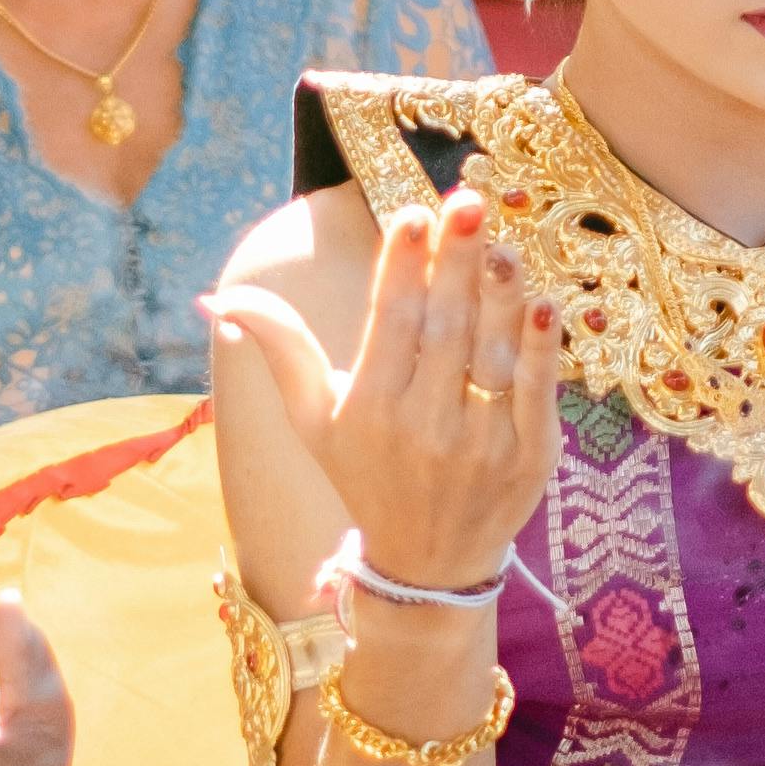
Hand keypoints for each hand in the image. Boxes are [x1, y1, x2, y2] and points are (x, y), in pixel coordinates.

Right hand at [200, 183, 559, 594]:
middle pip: (443, 328)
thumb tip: (220, 299)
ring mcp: (481, 446)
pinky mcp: (531, 460)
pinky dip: (542, 349)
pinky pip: (538, 393)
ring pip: (493, 354)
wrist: (429, 563)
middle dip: (454, 261)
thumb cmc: (367, 473)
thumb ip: (280, 349)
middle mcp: (422, 428)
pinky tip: (545, 302)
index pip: (388, 323)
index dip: (401, 267)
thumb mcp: (314, 419)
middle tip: (466, 202)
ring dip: (500, 293)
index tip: (411, 215)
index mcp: (368, 410)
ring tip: (501, 242)